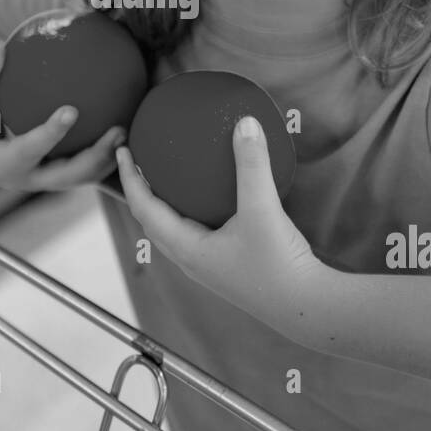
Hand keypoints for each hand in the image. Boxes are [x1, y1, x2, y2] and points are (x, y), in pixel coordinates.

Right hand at [0, 40, 125, 192]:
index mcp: (3, 164)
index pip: (29, 150)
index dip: (50, 134)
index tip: (71, 111)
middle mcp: (28, 178)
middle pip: (67, 176)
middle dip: (95, 157)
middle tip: (117, 131)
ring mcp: (44, 180)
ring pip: (81, 177)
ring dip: (107, 159)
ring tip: (128, 132)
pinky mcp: (55, 174)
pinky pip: (83, 167)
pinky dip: (103, 154)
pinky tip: (122, 127)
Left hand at [115, 115, 321, 331]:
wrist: (308, 308)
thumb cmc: (279, 266)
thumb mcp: (263, 209)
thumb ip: (252, 165)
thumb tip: (245, 122)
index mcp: (186, 248)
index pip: (143, 208)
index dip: (129, 177)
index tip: (123, 149)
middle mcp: (190, 258)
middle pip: (151, 218)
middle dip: (140, 188)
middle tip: (139, 157)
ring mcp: (208, 263)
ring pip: (172, 227)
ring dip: (163, 200)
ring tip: (166, 172)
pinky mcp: (226, 263)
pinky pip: (197, 229)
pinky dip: (191, 207)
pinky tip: (212, 193)